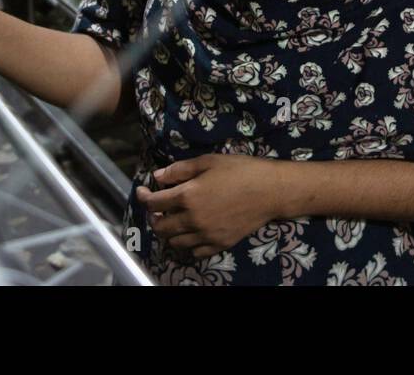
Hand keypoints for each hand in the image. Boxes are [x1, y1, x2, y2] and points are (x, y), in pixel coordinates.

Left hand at [136, 155, 285, 259]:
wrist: (271, 191)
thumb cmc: (241, 170)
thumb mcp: (209, 162)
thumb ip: (180, 170)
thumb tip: (157, 177)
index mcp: (188, 196)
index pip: (154, 202)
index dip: (144, 196)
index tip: (142, 191)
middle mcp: (193, 219)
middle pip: (160, 226)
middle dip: (153, 217)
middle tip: (157, 208)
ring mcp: (206, 235)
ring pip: (174, 242)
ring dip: (168, 232)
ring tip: (173, 220)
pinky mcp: (219, 244)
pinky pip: (194, 251)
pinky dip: (187, 244)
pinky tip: (190, 233)